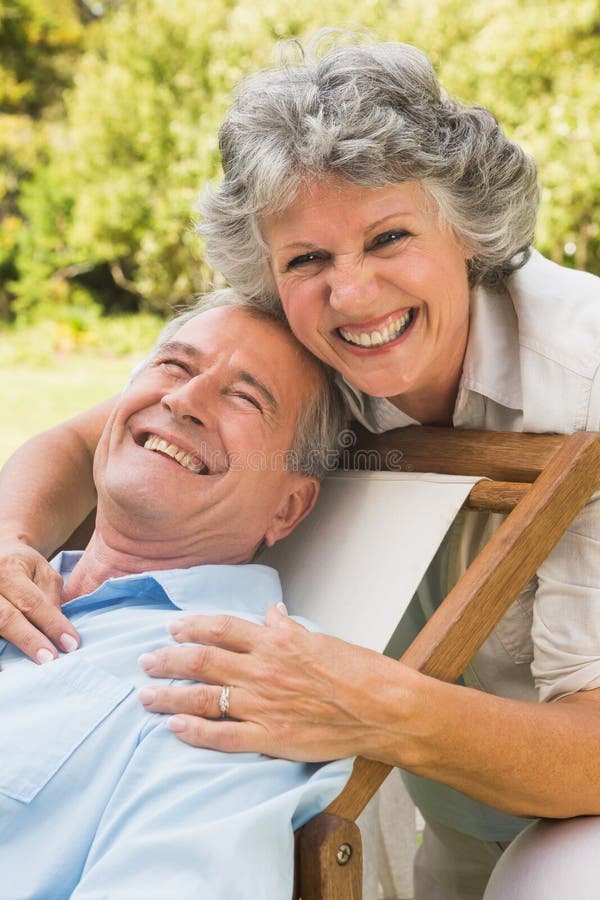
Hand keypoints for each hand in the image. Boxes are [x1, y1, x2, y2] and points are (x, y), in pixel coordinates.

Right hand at [0, 541, 78, 662]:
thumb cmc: (21, 567)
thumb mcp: (42, 572)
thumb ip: (50, 598)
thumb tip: (58, 630)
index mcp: (7, 569)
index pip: (31, 601)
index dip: (51, 624)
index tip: (71, 644)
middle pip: (5, 617)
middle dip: (28, 640)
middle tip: (50, 660)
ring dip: (4, 652)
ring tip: (23, 671)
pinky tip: (2, 668)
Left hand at [137, 605, 409, 761]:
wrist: (382, 708)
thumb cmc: (357, 671)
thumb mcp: (320, 638)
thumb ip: (289, 627)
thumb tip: (272, 612)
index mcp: (275, 641)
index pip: (221, 628)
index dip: (192, 627)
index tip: (173, 628)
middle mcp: (262, 670)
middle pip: (201, 661)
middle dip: (167, 660)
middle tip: (145, 661)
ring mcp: (263, 705)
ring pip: (203, 697)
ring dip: (169, 695)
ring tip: (145, 696)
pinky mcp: (270, 738)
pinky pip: (222, 736)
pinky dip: (194, 731)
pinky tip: (174, 727)